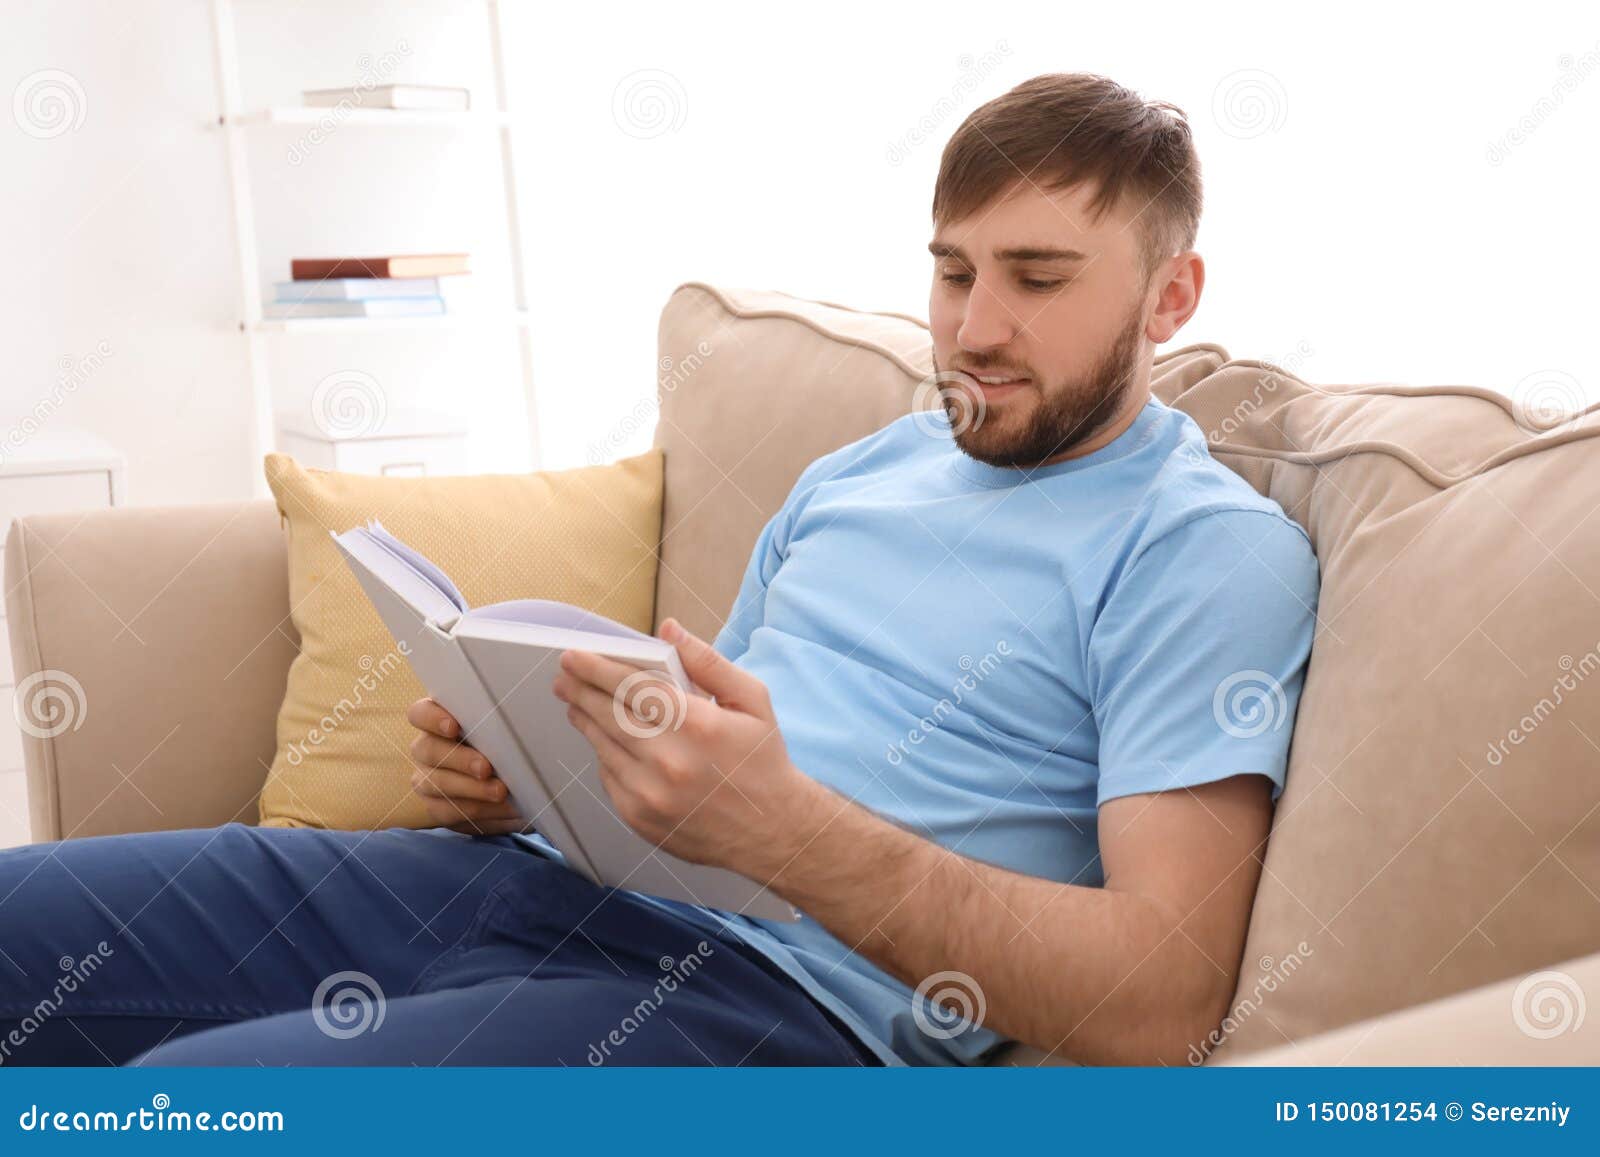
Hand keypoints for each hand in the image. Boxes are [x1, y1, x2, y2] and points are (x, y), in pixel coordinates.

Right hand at [405, 697, 528, 834]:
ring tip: (500, 792)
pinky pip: (446, 810)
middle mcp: (427, 747)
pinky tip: (499, 808)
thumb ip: (505, 723)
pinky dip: (475, 809)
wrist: (512, 786)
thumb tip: (527, 719)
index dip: (431, 718)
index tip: (453, 727)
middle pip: (428, 749)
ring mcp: (427, 778)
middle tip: (486, 768)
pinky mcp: (436, 806)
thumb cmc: (510, 745)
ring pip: (435, 783)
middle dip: (459, 759)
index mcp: (440, 720)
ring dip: (470, 788)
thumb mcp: (508, 731)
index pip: (420, 713)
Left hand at [551, 619, 824, 875]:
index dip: (597, 668)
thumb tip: (669, 630)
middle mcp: (669, 760)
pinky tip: (608, 743)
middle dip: (580, 690)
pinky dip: (605, 755)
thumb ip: (708, 663)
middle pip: (608, 714)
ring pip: (603, 745)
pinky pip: (609, 777)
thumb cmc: (762, 761)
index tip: (574, 655)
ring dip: (586, 720)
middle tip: (564, 675)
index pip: (632, 686)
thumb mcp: (752, 701)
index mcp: (698, 725)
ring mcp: (650, 794)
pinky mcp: (640, 818)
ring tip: (577, 704)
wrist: (771, 833)